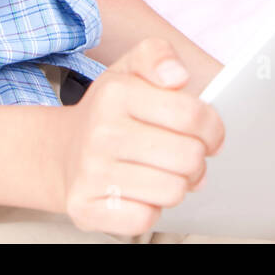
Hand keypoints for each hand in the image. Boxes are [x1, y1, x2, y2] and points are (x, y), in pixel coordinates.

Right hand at [56, 39, 224, 236]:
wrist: (62, 152)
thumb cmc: (109, 112)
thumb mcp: (130, 69)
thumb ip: (158, 56)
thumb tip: (177, 75)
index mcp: (116, 92)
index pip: (192, 114)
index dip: (212, 128)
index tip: (208, 133)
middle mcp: (101, 132)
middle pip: (188, 157)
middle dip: (196, 159)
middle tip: (184, 155)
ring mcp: (91, 173)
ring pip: (173, 191)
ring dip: (177, 185)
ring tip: (164, 172)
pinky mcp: (86, 208)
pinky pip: (145, 218)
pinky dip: (150, 209)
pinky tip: (140, 192)